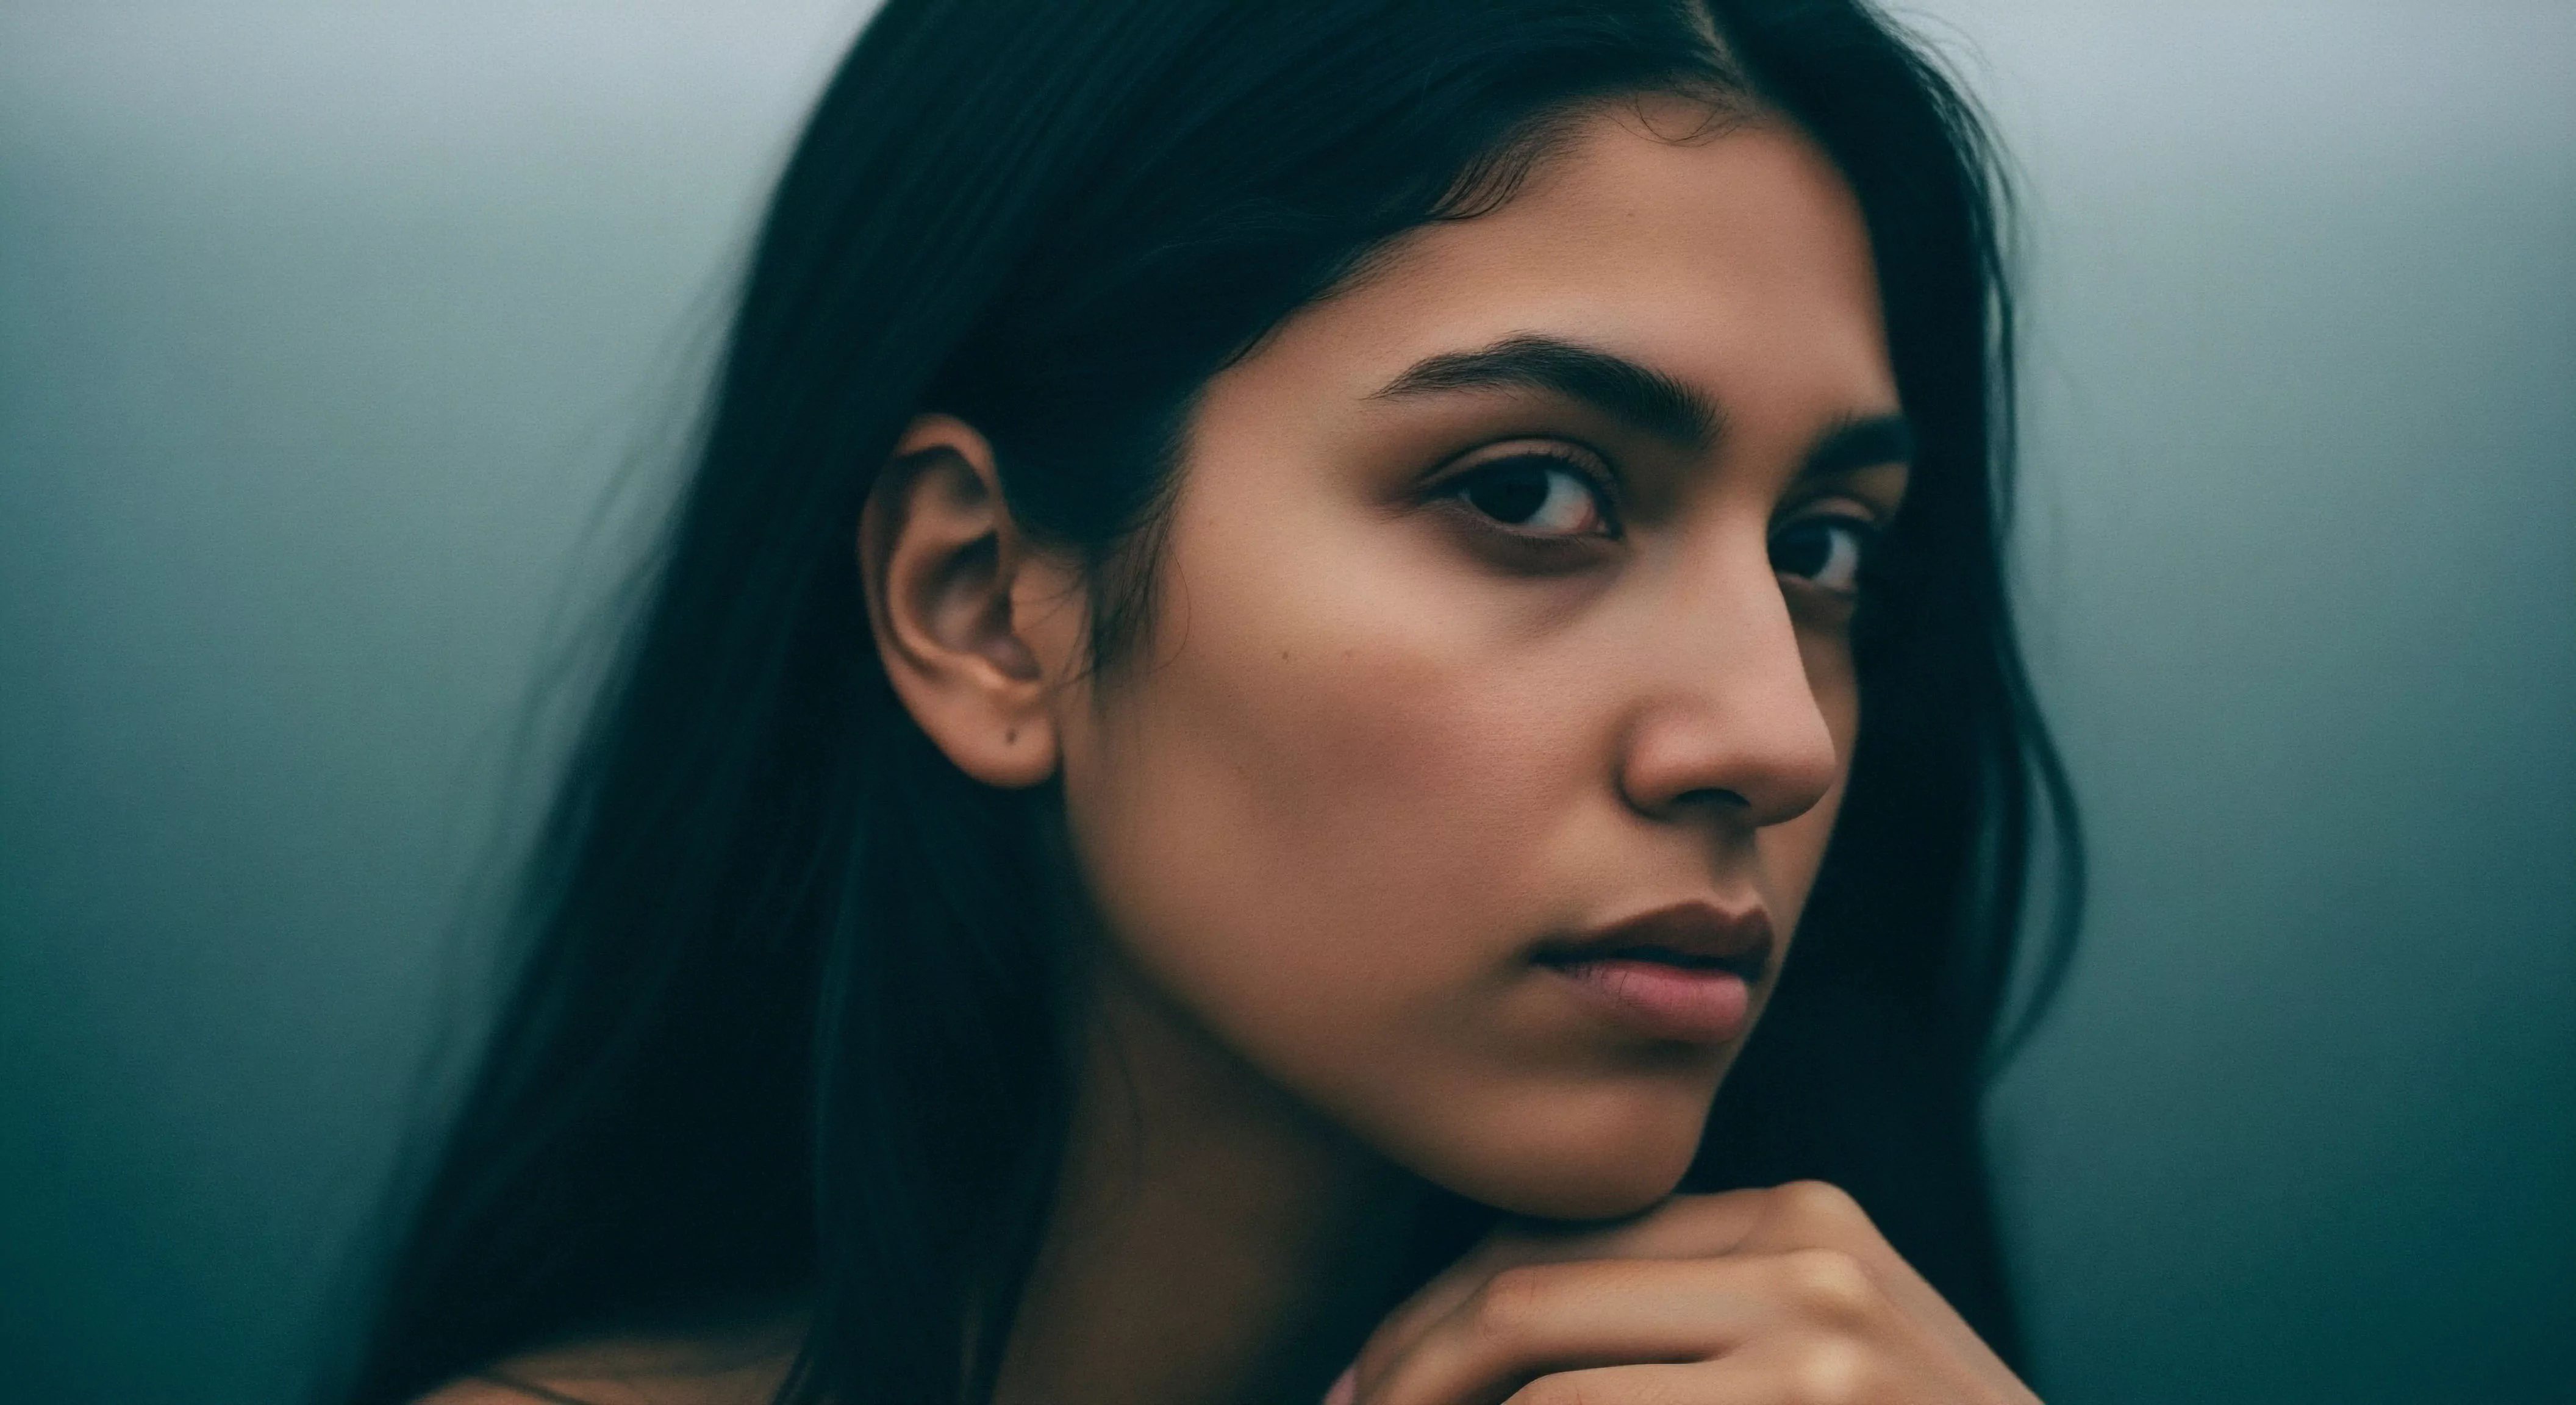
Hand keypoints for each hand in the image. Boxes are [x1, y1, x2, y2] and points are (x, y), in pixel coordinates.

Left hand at [1328, 1181, 2040, 1404]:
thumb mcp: (1812, 1365)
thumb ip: (1682, 1334)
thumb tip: (1482, 1344)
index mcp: (1794, 1222)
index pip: (1560, 1236)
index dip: (1434, 1310)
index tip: (1363, 1384)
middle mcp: (1805, 1251)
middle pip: (1530, 1286)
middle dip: (1405, 1365)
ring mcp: (1819, 1334)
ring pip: (1547, 1371)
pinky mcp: (1818, 1400)